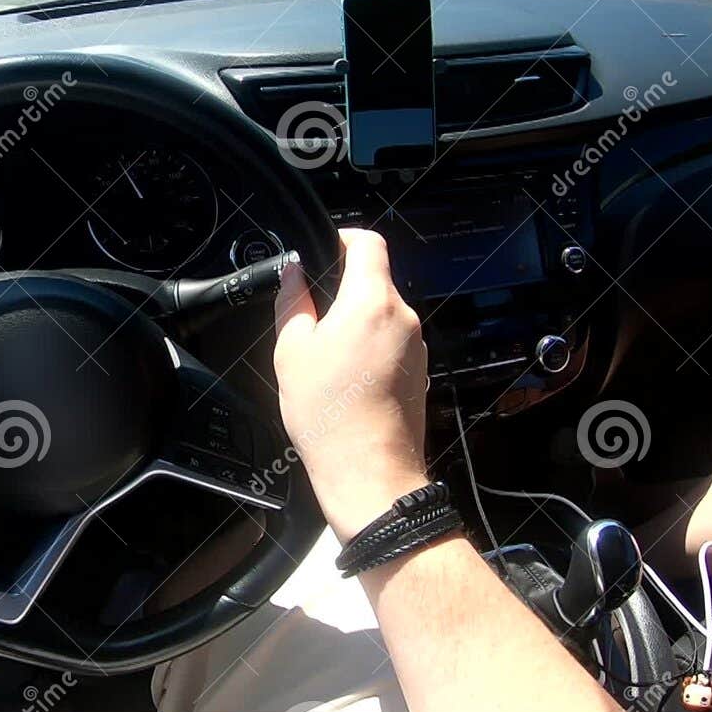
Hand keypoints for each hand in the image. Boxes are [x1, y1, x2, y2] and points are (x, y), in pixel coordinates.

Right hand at [273, 229, 428, 540]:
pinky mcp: (420, 372)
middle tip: (312, 318)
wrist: (369, 472)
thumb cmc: (327, 414)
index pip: (369, 243)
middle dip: (344, 291)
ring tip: (327, 358)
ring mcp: (417, 346)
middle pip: (376, 281)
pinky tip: (347, 380)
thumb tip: (294, 272)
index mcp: (372, 301)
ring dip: (357, 324)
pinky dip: (371, 349)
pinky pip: (393, 344)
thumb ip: (293, 301)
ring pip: (383, 315)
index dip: (344, 239)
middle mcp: (403, 317)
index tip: (324, 251)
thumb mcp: (292, 351)